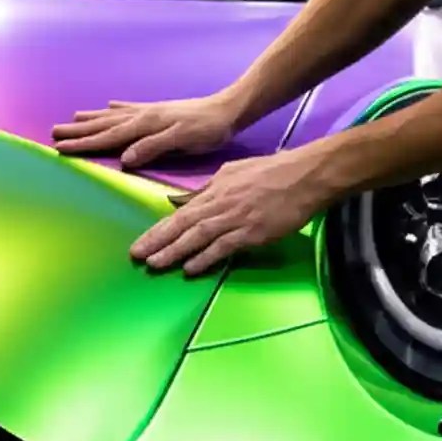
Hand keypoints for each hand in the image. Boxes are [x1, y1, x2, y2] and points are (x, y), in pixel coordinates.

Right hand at [52, 94, 241, 167]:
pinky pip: (129, 110)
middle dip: (78, 131)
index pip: (107, 138)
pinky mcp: (157, 111)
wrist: (226, 110)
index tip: (60, 147)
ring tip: (71, 119)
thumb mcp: (182, 140)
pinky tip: (108, 106)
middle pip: (103, 125)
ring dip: (91, 119)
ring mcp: (148, 112)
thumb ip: (152, 148)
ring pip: (111, 117)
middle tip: (53, 134)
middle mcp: (142, 116)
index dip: (83, 144)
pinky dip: (115, 109)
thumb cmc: (207, 130)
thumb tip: (124, 159)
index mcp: (144, 126)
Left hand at [131, 149, 334, 275]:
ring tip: (155, 264)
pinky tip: (191, 269)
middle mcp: (220, 204)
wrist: (304, 175)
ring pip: (198, 237)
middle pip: (182, 225)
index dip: (158, 230)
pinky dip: (206, 258)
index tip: (140, 244)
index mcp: (215, 189)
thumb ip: (207, 188)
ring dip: (175, 252)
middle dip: (157, 242)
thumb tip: (183, 200)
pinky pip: (224, 247)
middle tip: (136, 257)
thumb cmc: (272, 171)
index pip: (179, 213)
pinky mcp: (252, 232)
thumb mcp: (233, 172)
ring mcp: (236, 218)